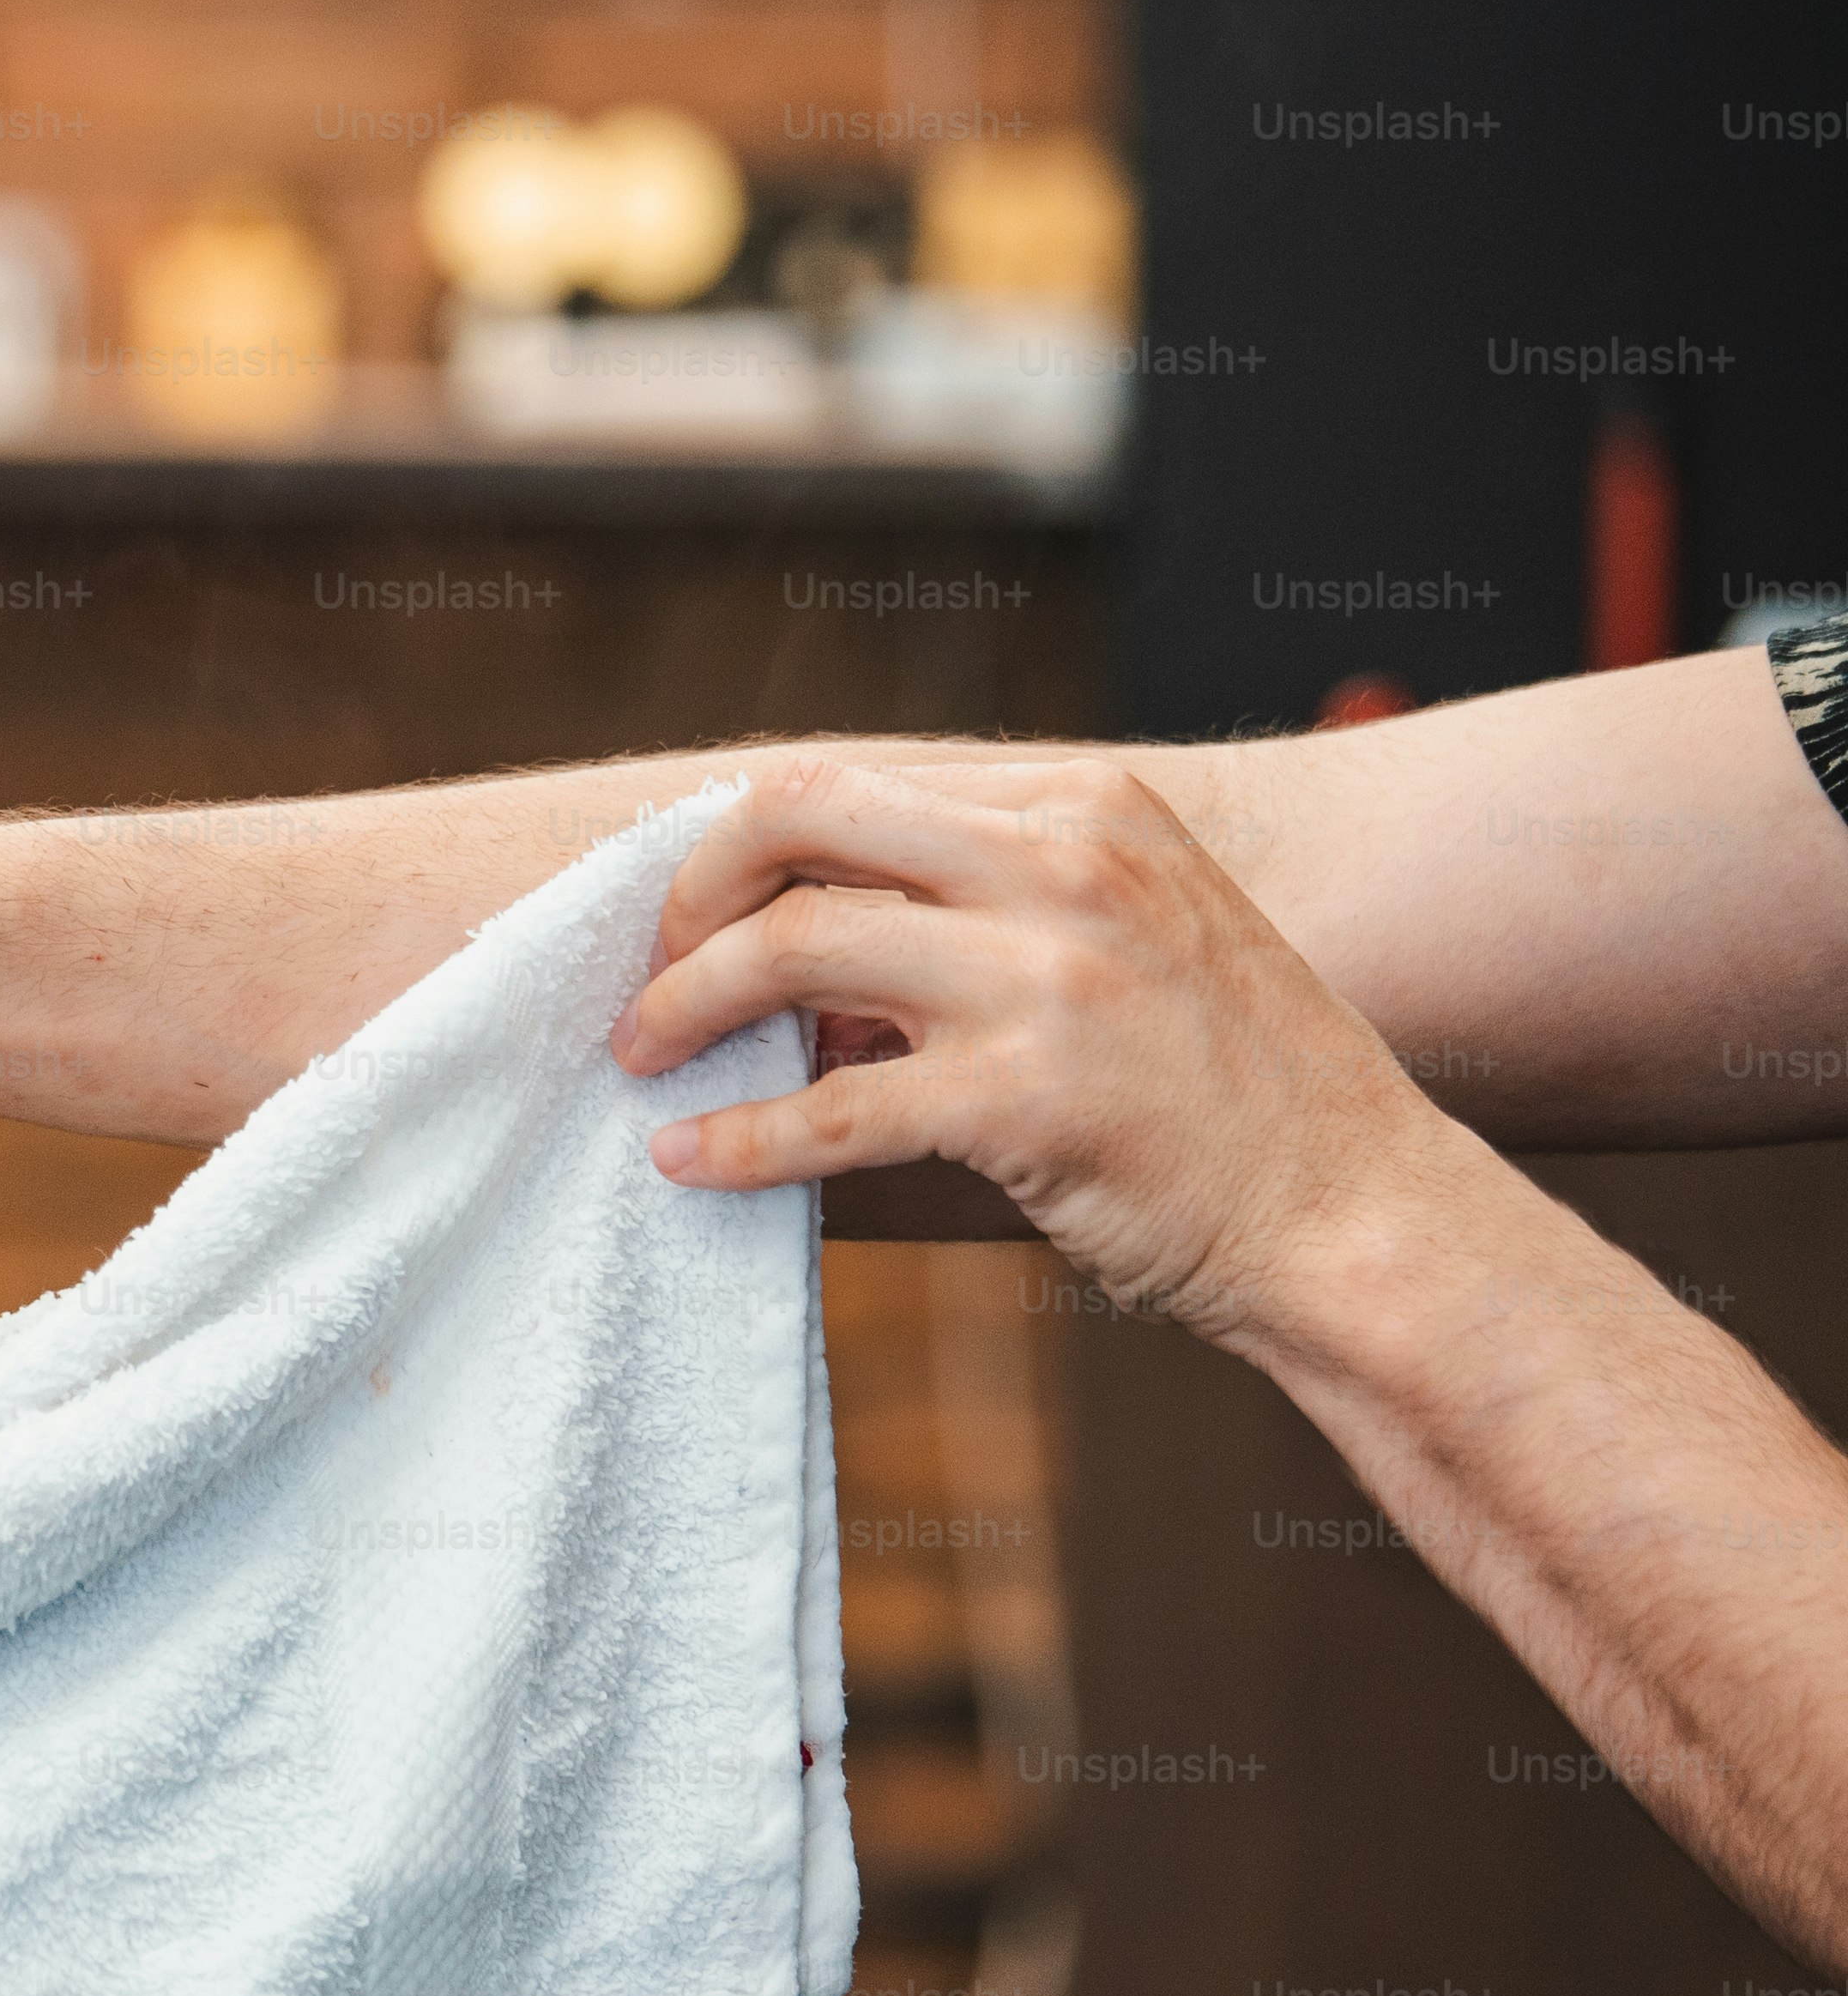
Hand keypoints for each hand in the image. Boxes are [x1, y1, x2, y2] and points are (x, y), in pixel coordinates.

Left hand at [614, 759, 1472, 1347]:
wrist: (1353, 1212)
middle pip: (796, 821)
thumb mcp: (1129, 934)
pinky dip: (735, 1137)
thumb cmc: (1231, 1089)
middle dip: (689, 895)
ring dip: (683, 1007)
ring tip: (641, 1060)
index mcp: (1086, 805)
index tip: (694, 914)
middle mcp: (1066, 863)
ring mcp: (1049, 977)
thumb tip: (810, 943)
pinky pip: (827, 1109)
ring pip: (791, 950)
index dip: (741, 849)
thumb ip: (991, 906)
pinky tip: (687, 1161)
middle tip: (646, 973)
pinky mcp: (1028, 1099)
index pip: (853, 783)